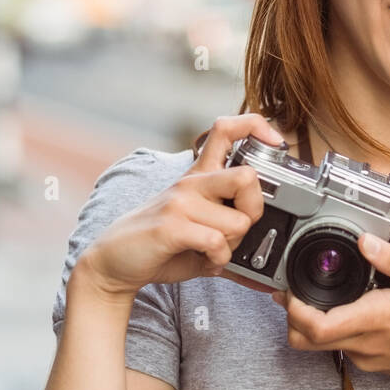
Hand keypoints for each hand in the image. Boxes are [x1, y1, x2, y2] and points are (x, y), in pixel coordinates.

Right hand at [78, 113, 284, 299]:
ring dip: (233, 245)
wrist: (114, 262)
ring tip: (214, 250)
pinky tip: (206, 261)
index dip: (256, 127)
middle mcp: (192, 182)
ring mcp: (180, 202)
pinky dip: (218, 260)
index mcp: (200, 175)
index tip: (275, 142)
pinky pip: (217, 242)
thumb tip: (271, 242)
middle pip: (247, 177)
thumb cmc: (162, 243)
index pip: (227, 128)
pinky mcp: (170, 225)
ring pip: (238, 221)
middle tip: (238, 228)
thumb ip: (229, 221)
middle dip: (255, 211)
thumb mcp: (198, 223)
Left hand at [272, 232, 389, 389]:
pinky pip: (341, 347)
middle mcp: (365, 343)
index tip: (289, 288)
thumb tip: (365, 240)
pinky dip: (335, 329)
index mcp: (376, 318)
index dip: (293, 309)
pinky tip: (353, 308)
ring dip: (312, 322)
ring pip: (320, 345)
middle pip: (305, 339)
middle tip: (294, 288)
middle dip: (291, 314)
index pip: (316, 326)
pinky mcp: (372, 364)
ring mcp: (367, 357)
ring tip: (322, 292)